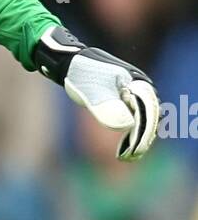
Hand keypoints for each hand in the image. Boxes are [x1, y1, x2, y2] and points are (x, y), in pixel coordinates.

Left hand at [33, 25, 159, 159]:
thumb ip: (108, 109)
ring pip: (144, 116)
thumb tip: (128, 125)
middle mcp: (141, 85)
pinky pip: (136, 114)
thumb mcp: (92, 94)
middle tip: (130, 156)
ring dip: (139, 135)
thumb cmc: (81, 76)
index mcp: (138, 82)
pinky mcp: (127, 95)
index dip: (142, 135)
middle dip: (142, 137)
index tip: (133, 152)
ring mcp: (136, 90)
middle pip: (149, 116)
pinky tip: (127, 145)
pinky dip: (133, 129)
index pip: (148, 113)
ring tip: (129, 154)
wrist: (70, 63)